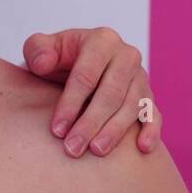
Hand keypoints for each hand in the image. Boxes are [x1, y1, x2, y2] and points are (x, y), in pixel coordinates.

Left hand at [23, 26, 161, 157]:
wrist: (73, 65)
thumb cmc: (56, 58)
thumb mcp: (39, 48)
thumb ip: (37, 50)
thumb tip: (43, 63)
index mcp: (101, 40)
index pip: (86, 75)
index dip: (71, 103)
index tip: (57, 130)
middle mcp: (126, 55)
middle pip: (111, 93)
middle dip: (91, 123)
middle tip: (73, 148)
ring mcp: (141, 77)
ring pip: (132, 106)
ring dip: (115, 131)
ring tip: (96, 151)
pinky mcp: (148, 96)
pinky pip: (154, 114)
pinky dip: (151, 130)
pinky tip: (143, 148)